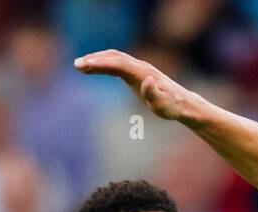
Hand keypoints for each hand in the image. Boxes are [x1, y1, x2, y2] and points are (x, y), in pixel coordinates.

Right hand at [74, 50, 197, 121]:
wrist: (180, 102)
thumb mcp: (164, 105)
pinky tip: (92, 68)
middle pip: (113, 57)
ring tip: (79, 65)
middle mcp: (139, 66)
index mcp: (143, 73)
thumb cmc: (171, 107)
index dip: (102, 64)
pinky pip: (116, 64)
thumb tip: (148, 81)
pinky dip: (103, 64)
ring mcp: (137, 68)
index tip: (87, 65)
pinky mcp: (135, 72)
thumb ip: (155, 95)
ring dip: (96, 59)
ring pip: (113, 58)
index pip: (119, 64)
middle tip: (77, 65)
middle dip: (95, 59)